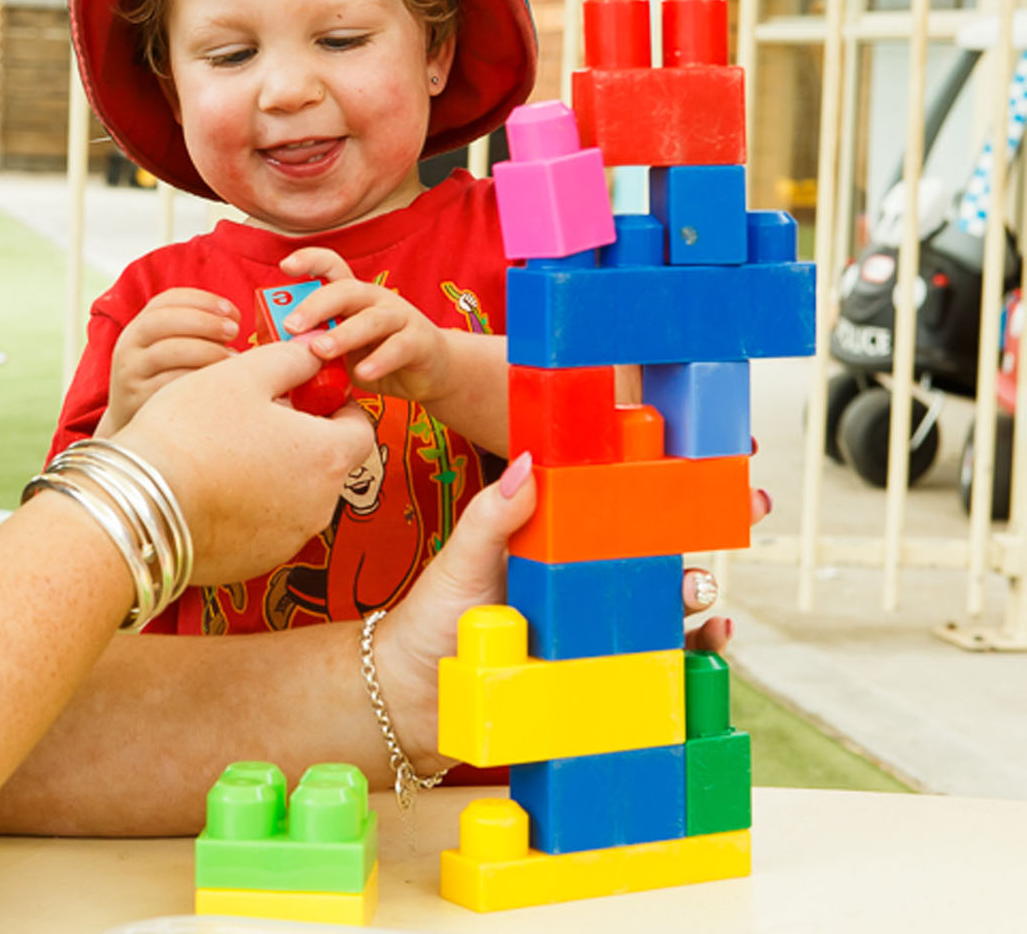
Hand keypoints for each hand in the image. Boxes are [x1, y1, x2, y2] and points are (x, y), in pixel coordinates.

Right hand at [97, 287, 239, 435]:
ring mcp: (130, 373)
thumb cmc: (168, 383)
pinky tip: (217, 382)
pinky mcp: (135, 400)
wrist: (138, 432)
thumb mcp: (171, 352)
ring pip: (165, 352)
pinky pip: (168, 385)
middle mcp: (129, 345)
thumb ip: (196, 335)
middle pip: (161, 321)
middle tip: (234, 330)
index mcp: (140, 326)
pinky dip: (196, 378)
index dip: (202, 300)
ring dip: (205, 350)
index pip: (166, 301)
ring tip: (233, 357)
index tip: (231, 311)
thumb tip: (235, 323)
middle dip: (203, 321)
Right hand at [108, 340, 374, 586]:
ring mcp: (288, 540)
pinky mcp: (256, 562)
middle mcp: (320, 505)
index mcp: (327, 456)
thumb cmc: (193, 430)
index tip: (308, 395)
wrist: (139, 501)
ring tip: (228, 454)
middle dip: (303, 440)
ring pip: (297, 497)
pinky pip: (266, 527)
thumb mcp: (243, 375)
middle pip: (328, 464)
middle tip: (259, 420)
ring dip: (276, 474)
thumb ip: (291, 360)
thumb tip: (314, 355)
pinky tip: (213, 490)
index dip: (338, 406)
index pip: (361, 428)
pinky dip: (250, 507)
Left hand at [278, 248, 453, 403]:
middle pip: (345, 291)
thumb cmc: (376, 356)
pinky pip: (399, 347)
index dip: (310, 260)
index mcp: (352, 295)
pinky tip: (362, 374)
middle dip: (315, 306)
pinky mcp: (420, 341)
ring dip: (343, 334)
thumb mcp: (342, 350)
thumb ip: (315, 345)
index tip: (286, 266)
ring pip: (371, 319)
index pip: (332, 266)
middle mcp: (375, 299)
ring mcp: (400, 317)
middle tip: (291, 326)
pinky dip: (380, 360)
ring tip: (320, 350)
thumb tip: (272, 356)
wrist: (431, 372)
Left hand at [363, 458, 773, 774]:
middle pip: (652, 550)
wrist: (412, 700)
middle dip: (703, 528)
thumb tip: (531, 463)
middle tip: (746, 508)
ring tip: (700, 589)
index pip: (612, 503)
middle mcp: (582, 583)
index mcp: (554, 544)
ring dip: (698, 590)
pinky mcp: (602, 678)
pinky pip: (659, 663)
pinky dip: (693, 653)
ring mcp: (595, 630)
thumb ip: (494, 518)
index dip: (659, 482)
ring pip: (664, 604)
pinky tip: (707, 643)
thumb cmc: (432, 622)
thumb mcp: (462, 564)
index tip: (702, 459)